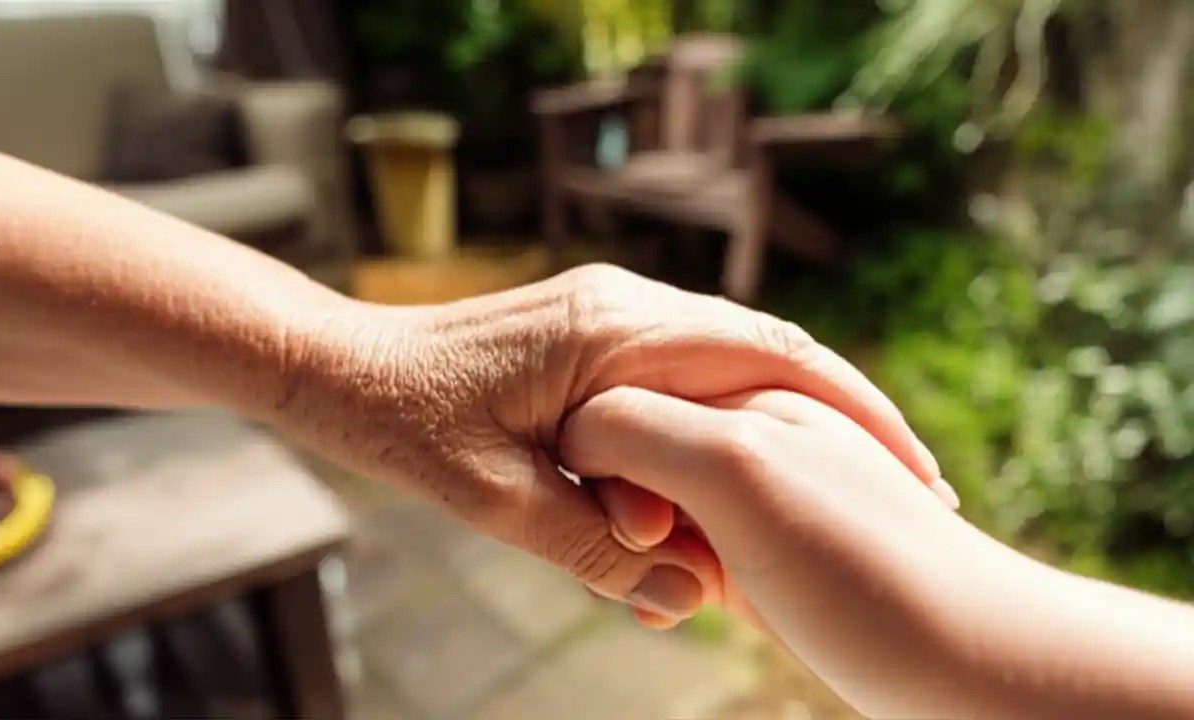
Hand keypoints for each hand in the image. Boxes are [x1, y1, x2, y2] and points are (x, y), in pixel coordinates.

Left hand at [273, 265, 948, 621]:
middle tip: (916, 482)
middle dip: (850, 410)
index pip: (768, 360)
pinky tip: (768, 461)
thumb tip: (685, 600)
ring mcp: (613, 308)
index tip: (914, 472)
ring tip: (861, 476)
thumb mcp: (492, 500)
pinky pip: (695, 361)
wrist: (335, 363)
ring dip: (801, 409)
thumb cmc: (401, 424)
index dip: (852, 413)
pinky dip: (743, 408)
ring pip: (740, 351)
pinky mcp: (596, 327)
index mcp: (614, 333)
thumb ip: (590, 547)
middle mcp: (626, 303)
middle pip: (775, 344)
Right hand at [559, 387, 990, 716]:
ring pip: (668, 505)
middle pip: (647, 452)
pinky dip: (678, 577)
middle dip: (625, 505)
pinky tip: (682, 609)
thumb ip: (641, 430)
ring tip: (670, 601)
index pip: (636, 395)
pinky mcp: (777, 547)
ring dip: (646, 550)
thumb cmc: (865, 569)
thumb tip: (577, 433)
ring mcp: (770, 491)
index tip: (624, 515)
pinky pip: (700, 548)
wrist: (983, 668)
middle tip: (642, 556)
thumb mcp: (736, 468)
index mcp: (754, 388)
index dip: (606, 450)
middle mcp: (763, 430)